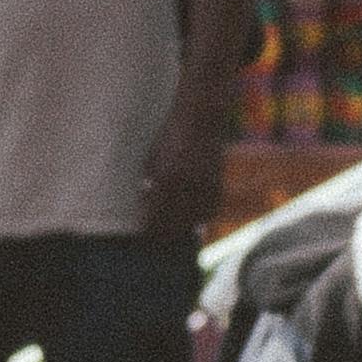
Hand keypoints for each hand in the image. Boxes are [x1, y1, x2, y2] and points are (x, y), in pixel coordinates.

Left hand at [142, 119, 230, 239]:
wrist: (200, 120)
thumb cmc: (170, 136)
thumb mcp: (152, 157)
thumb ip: (150, 180)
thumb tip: (146, 199)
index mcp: (166, 179)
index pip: (156, 215)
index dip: (149, 229)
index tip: (144, 236)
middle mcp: (186, 186)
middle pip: (174, 223)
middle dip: (164, 235)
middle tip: (156, 242)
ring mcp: (203, 186)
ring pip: (193, 220)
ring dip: (183, 230)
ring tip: (173, 235)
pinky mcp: (216, 184)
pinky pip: (208, 210)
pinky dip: (200, 219)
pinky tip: (194, 223)